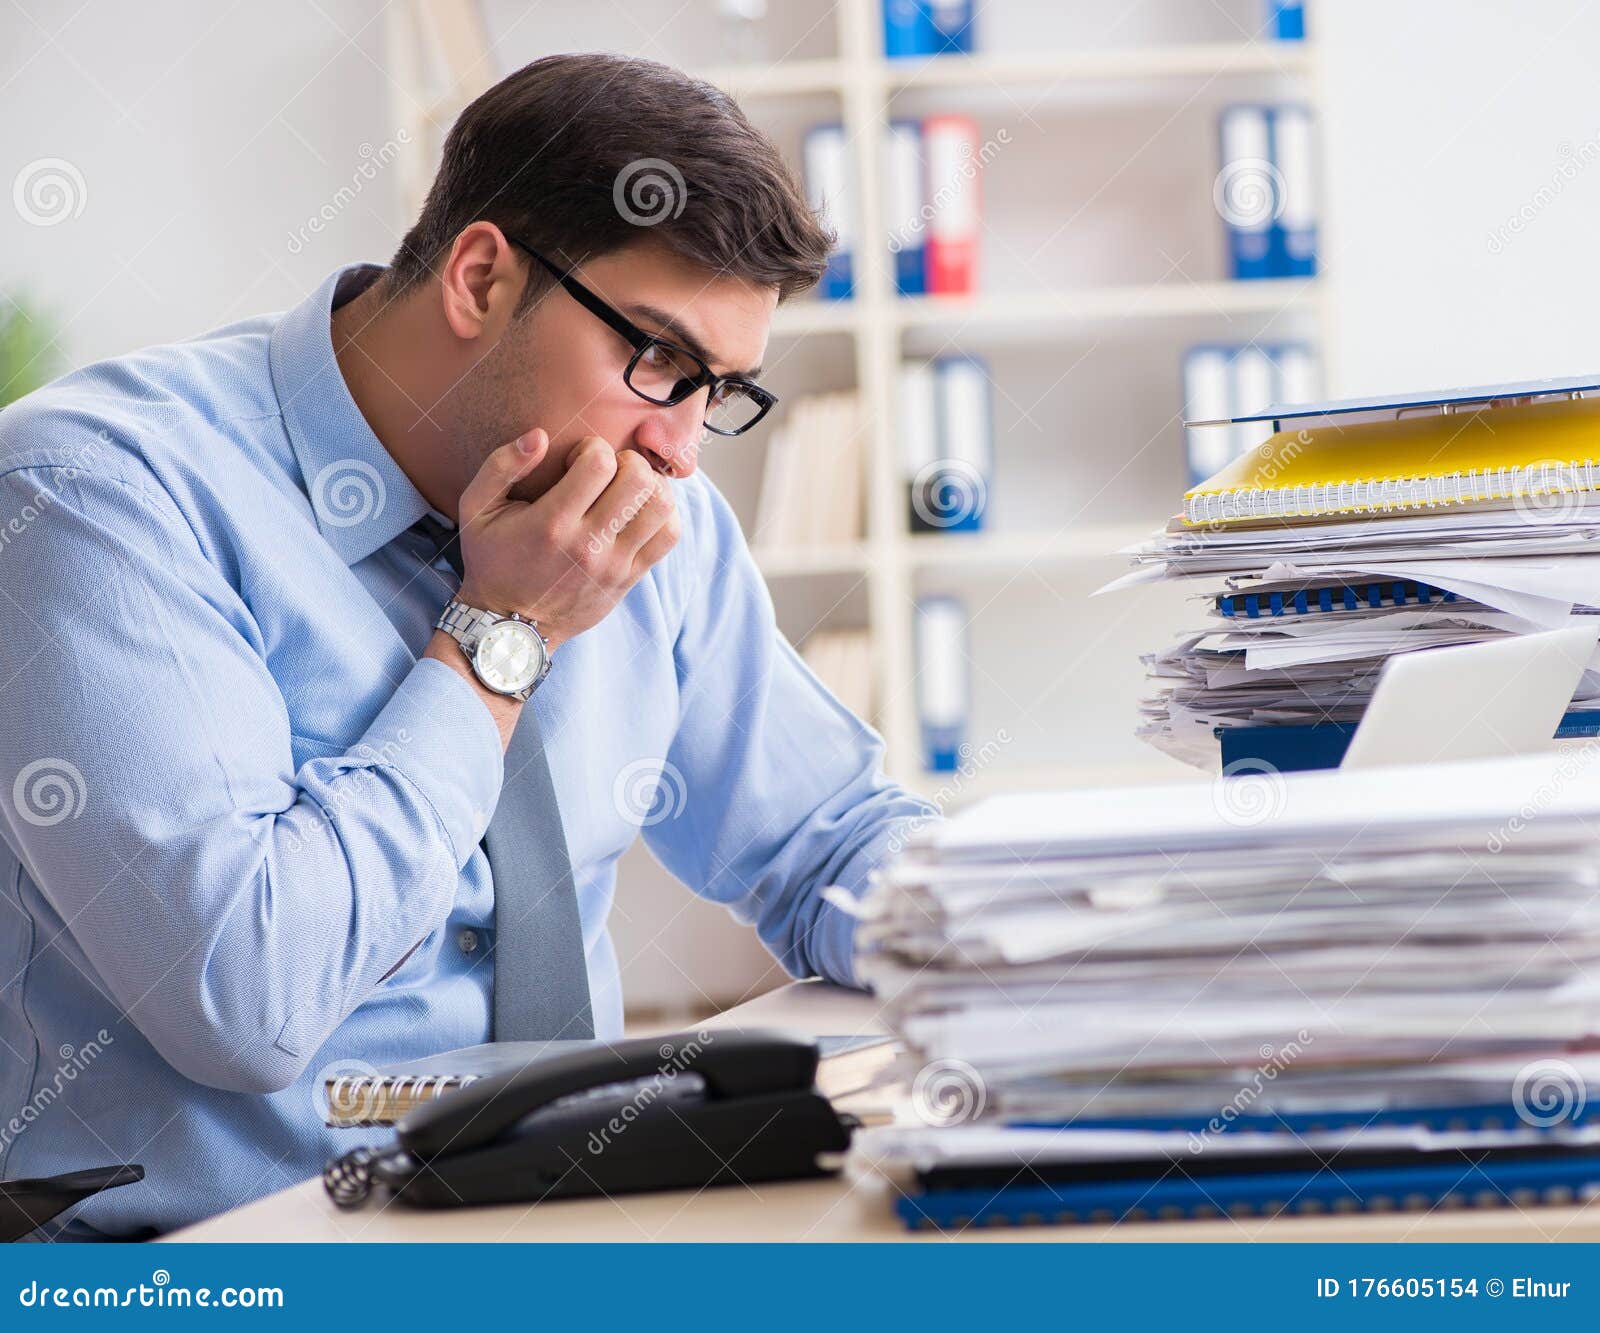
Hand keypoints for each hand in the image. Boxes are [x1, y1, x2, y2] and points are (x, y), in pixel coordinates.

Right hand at [455, 430, 680, 652]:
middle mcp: (588, 545)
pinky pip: (668, 536)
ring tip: (629, 488)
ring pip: (661, 507)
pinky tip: (640, 511)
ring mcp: (614, 565)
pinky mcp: (629, 579)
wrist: (510, 627)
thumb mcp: (476, 510)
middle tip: (609, 469)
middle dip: (627, 461)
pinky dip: (664, 514)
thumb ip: (501, 466)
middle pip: (638, 481)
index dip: (592, 447)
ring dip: (651, 486)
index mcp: (551, 524)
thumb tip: (539, 436)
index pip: (599, 464)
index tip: (577, 459)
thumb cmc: (492, 561)